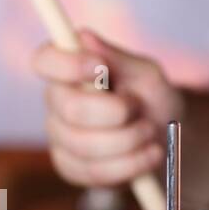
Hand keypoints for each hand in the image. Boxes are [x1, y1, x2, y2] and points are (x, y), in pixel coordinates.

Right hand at [32, 29, 182, 188]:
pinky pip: (95, 172)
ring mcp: (60, 138)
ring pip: (85, 145)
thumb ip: (117, 58)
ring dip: (130, 140)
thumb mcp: (146, 73)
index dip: (66, 64)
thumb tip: (84, 37)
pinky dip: (130, 165)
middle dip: (116, 112)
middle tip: (139, 109)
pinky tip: (148, 155)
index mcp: (69, 71)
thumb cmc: (152, 99)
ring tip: (151, 134)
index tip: (100, 68)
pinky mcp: (71, 168)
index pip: (44, 61)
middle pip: (71, 109)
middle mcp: (57, 103)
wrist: (164, 139)